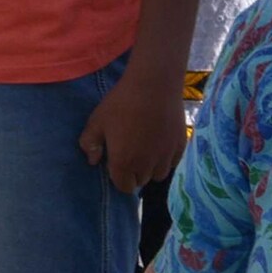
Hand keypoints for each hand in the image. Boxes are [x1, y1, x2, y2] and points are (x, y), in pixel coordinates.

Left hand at [79, 63, 183, 193]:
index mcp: (124, 163)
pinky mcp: (181, 146)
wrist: (154, 86)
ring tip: (144, 150)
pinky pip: (172, 162)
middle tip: (129, 153)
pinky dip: (165, 158)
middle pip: (141, 181)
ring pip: (158, 174)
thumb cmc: (120, 104)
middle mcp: (147, 165)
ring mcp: (166, 156)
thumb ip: (90, 144)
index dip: (119, 178)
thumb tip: (93, 161)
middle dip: (133, 173)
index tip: (116, 164)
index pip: (123, 186)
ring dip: (151, 168)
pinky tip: (158, 143)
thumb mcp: (96, 122)